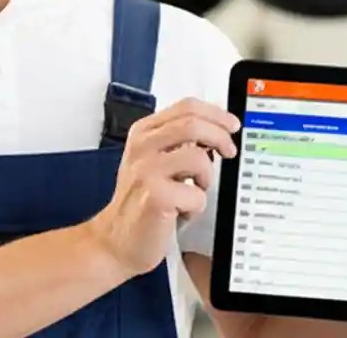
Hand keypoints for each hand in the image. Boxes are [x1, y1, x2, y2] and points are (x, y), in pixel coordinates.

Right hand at [86, 98, 239, 277]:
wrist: (115, 240)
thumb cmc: (139, 201)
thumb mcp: (153, 161)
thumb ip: (177, 141)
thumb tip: (216, 127)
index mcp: (143, 133)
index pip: (186, 107)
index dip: (215, 114)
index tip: (231, 125)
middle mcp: (142, 147)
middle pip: (193, 124)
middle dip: (220, 137)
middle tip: (229, 151)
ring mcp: (147, 172)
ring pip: (199, 158)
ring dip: (206, 177)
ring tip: (195, 189)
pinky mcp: (156, 197)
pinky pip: (197, 195)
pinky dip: (196, 207)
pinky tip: (182, 212)